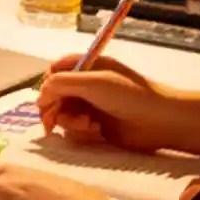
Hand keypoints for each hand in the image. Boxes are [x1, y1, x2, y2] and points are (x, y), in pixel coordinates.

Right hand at [38, 55, 176, 153]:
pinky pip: (75, 131)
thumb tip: (39, 97)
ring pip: (63, 115)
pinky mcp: (96, 126)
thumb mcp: (93, 82)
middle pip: (55, 96)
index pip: (55, 71)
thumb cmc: (129, 96)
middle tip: (53, 122)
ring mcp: (91, 106)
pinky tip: (96, 133)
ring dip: (70, 122)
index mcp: (88, 66)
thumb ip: (61, 83)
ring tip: (88, 126)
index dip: (47, 86)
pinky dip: (81, 133)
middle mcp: (87, 84)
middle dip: (55, 109)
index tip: (47, 100)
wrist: (160, 121)